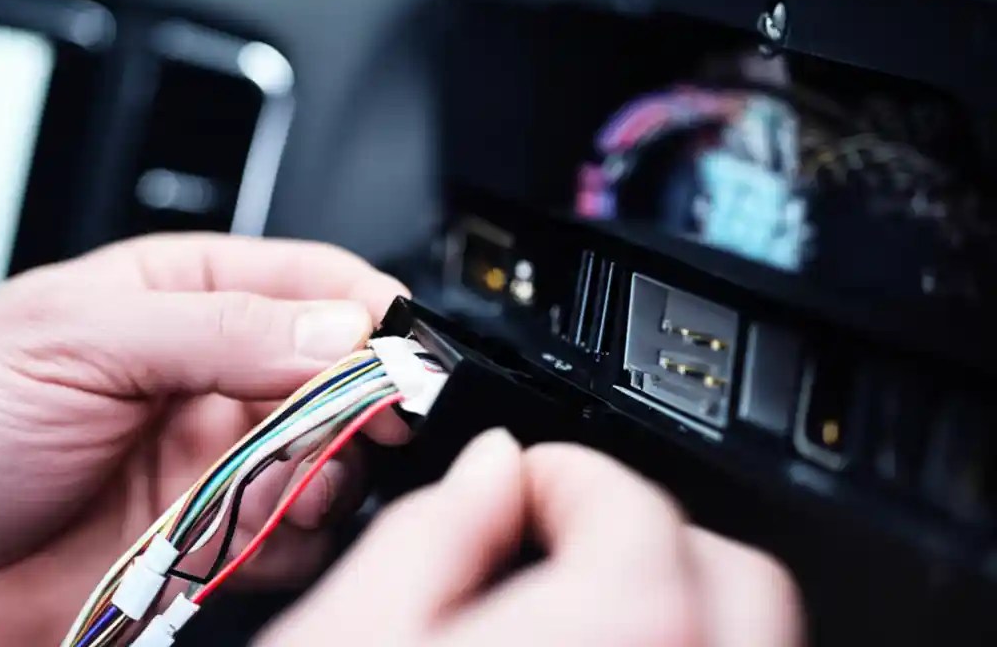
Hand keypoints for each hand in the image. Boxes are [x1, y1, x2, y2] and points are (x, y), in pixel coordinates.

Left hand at [0, 234, 406, 643]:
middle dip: (360, 398)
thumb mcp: (72, 342)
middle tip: (368, 423)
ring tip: (287, 484)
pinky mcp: (206, 541)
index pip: (306, 281)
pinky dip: (294, 539)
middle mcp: (204, 376)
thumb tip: (334, 328)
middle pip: (333, 373)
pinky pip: (292, 536)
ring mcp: (209, 461)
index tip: (400, 348)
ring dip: (327, 473)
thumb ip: (213, 331)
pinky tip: (253, 536)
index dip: (365, 310)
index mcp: (175, 296)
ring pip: (327, 458)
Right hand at [259, 430, 802, 646]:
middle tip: (563, 538)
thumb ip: (433, 524)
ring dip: (680, 594)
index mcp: (611, 636)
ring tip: (578, 598)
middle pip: (735, 576)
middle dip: (652, 531)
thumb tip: (490, 467)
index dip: (566, 474)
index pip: (634, 505)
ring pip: (748, 638)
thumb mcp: (347, 626)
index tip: (518, 483)